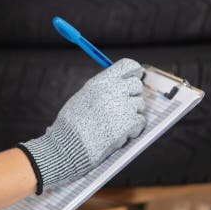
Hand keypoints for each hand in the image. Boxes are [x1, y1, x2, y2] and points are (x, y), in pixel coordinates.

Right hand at [17, 58, 145, 193]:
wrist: (70, 144)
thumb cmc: (73, 123)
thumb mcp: (84, 96)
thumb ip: (103, 88)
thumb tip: (120, 85)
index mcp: (101, 81)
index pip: (127, 66)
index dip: (134, 71)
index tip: (136, 75)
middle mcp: (114, 90)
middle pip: (136, 85)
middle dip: (132, 94)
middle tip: (123, 105)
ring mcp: (123, 106)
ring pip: (140, 104)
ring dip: (132, 113)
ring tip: (115, 122)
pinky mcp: (129, 123)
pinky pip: (140, 121)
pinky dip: (132, 128)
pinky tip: (118, 133)